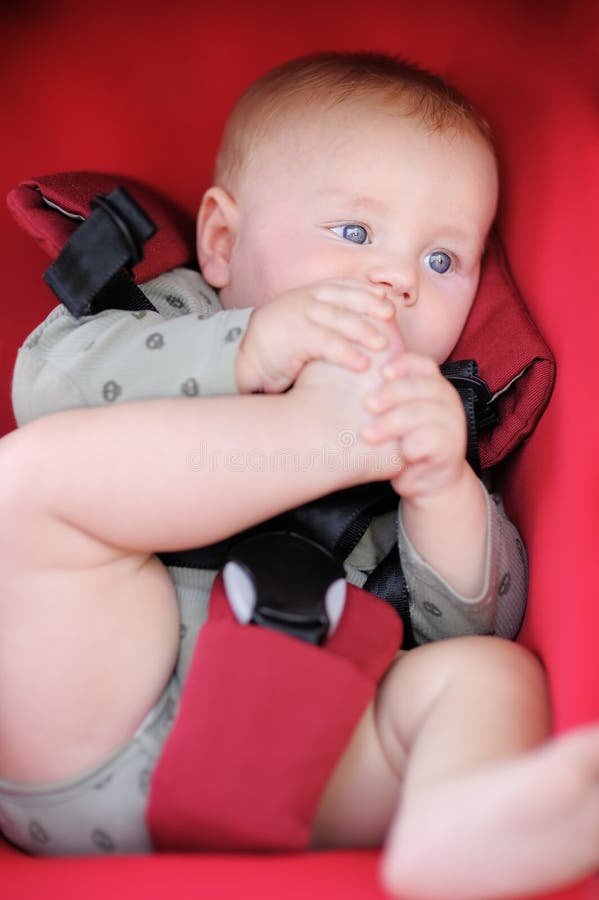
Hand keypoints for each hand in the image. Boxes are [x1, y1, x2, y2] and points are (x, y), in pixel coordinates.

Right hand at [235, 279, 394, 392]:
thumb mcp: (304, 323)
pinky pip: (326, 343)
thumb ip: (328, 319)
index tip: (387, 299)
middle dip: (371, 306)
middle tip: (392, 317)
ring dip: (364, 331)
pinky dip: (347, 353)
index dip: (366, 291)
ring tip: (384, 344)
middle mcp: (306, 300)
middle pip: (346, 299)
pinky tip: (363, 363)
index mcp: (310, 293)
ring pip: (339, 320)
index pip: (344, 287)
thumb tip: (364, 322)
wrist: (242, 356)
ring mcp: (300, 317)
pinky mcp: (295, 338)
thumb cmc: (279, 344)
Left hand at [361, 352, 468, 499]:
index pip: (421, 364)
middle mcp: (447, 401)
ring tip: (368, 434)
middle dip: (391, 393)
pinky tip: (396, 454)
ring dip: (392, 423)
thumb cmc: (404, 442)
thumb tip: (345, 373)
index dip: (400, 364)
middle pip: (421, 386)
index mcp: (433, 385)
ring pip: (423, 413)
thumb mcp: (395, 413)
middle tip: (366, 404)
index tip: (379, 372)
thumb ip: (384, 395)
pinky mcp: (450, 449)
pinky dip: (409, 446)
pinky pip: (429, 440)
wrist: (427, 481)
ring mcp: (452, 424)